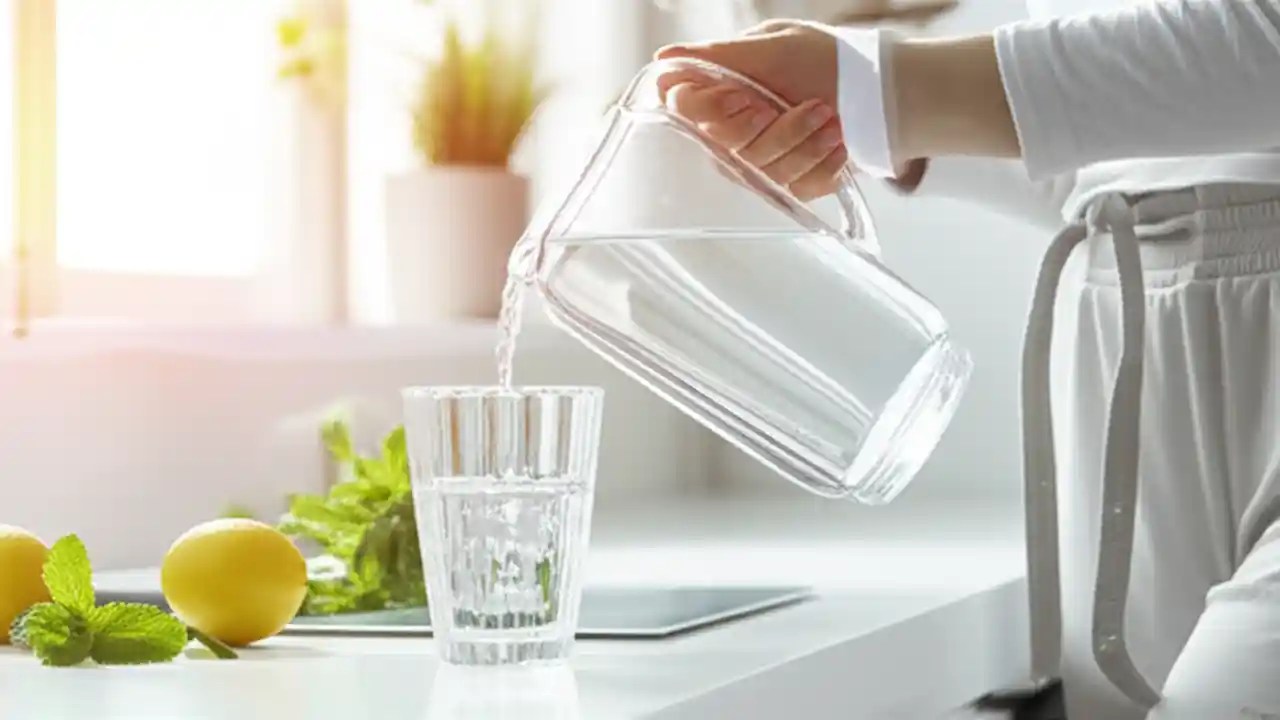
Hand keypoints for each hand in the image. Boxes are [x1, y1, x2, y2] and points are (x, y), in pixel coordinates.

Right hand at [655, 22, 846, 200]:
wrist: (874, 89)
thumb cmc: (824, 60)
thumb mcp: (774, 47)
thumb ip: (719, 56)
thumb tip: (665, 58)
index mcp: (718, 91)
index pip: (681, 109)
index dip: (710, 109)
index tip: (744, 97)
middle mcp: (728, 131)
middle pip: (726, 147)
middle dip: (776, 129)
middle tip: (811, 105)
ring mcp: (756, 161)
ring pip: (763, 171)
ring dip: (805, 143)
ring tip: (833, 118)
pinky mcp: (786, 184)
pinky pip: (793, 189)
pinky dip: (822, 165)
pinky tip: (837, 144)